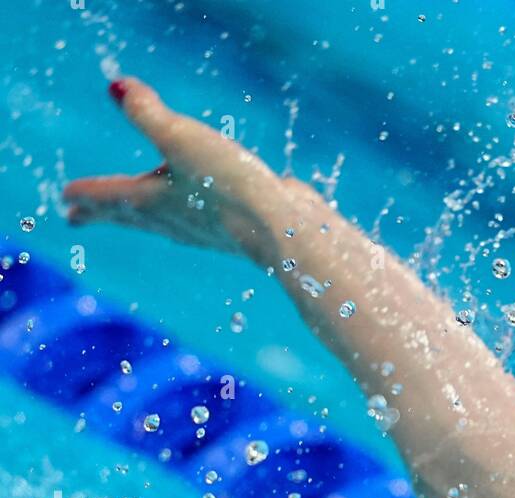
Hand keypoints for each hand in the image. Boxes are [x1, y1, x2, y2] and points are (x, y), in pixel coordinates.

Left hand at [63, 78, 301, 261]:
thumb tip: (117, 87)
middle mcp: (174, 221)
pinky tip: (195, 212)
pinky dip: (181, 216)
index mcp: (152, 202)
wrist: (285, 231)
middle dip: (103, 214)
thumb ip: (148, 114)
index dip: (86, 193)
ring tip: (133, 216)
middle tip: (76, 219)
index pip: (110, 195)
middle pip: (129, 216)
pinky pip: (195, 221)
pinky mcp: (232, 229)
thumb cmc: (229, 187)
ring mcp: (203, 229)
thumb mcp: (182, 139)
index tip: (66, 197)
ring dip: (140, 219)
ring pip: (161, 222)